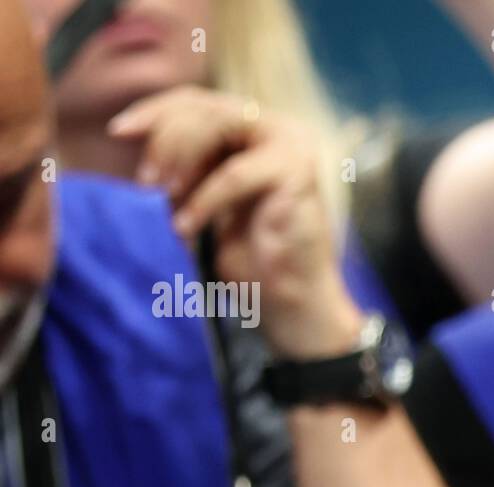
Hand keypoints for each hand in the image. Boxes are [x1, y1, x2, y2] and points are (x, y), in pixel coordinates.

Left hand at [107, 86, 361, 359]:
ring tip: (165, 196)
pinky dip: (203, 201)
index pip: (198, 102)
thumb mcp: (200, 198)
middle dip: (165, 139)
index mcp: (257, 131)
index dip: (155, 111)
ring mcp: (292, 145)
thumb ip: (183, 164)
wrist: (290, 300)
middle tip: (147, 182)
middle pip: (204, 107)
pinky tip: (187, 228)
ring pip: (217, 125)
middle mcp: (278, 129)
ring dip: (180, 157)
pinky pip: (233, 175)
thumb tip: (144, 138)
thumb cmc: (249, 254)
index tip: (118, 133)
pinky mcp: (297, 172)